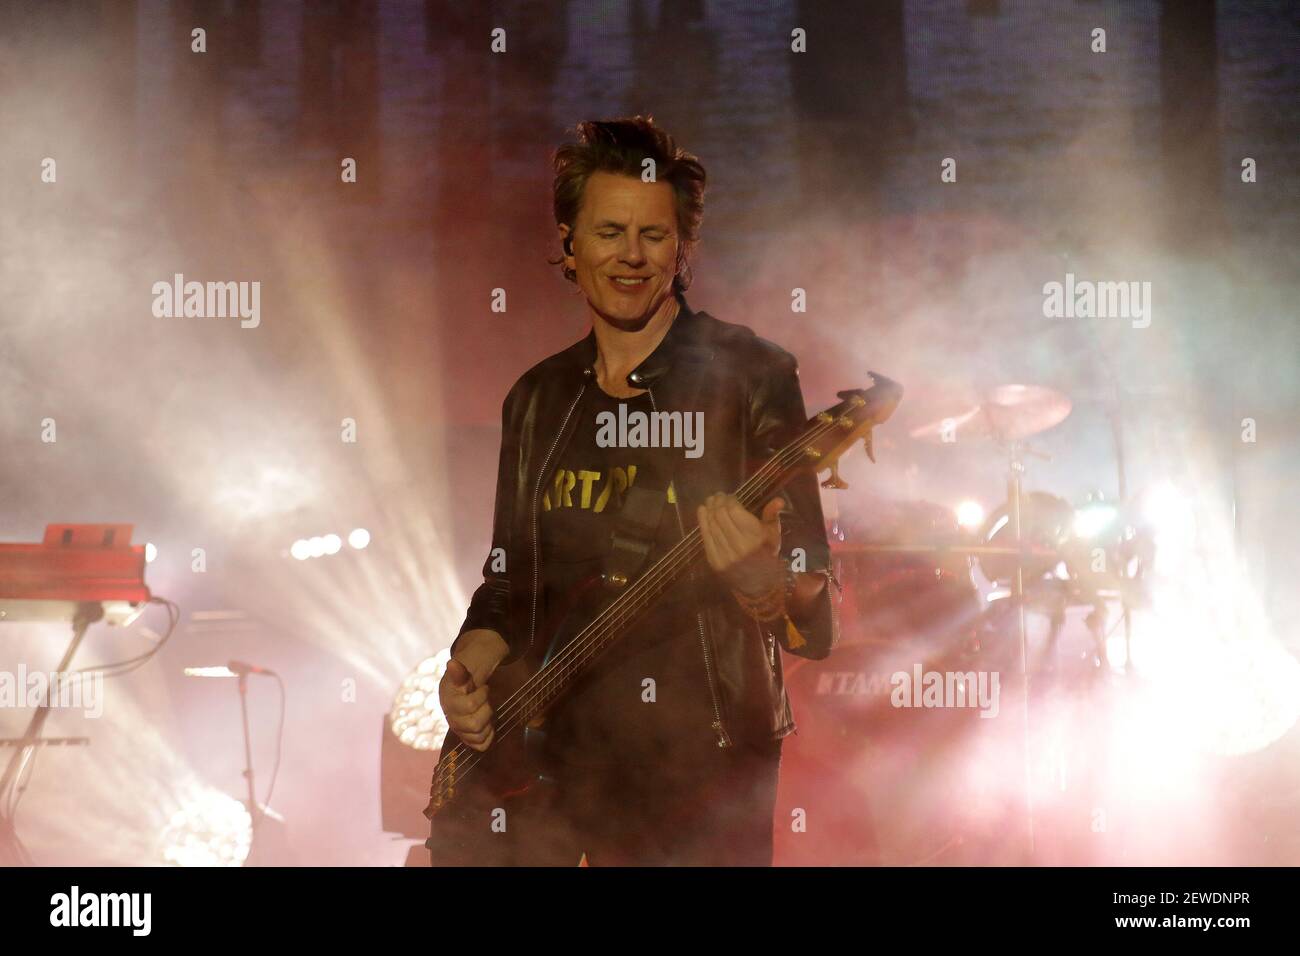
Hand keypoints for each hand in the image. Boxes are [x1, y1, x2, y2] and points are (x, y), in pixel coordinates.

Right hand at [440, 629, 506, 751]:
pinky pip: (480, 745)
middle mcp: (451, 719)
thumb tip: (452, 663)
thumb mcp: (465, 672)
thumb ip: (460, 672)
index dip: (482, 696)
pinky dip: (488, 735)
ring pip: (478, 735)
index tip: (483, 687)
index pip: (470, 705)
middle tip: (486, 700)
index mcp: (449, 702)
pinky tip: (488, 724)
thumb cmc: (467, 681)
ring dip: (488, 722)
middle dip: (486, 710)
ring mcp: (459, 730)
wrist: (466, 690)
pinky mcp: (467, 739)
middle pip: (475, 724)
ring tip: (486, 710)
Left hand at [696, 493, 785, 594]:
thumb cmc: (766, 552)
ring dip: (709, 509)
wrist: (758, 582)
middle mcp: (740, 546)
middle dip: (718, 502)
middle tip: (718, 496)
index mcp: (756, 537)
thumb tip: (778, 500)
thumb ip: (772, 515)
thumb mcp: (773, 533)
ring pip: (712, 524)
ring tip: (710, 501)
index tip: (730, 496)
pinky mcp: (715, 561)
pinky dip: (703, 521)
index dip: (729, 500)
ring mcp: (726, 555)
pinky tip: (702, 511)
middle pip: (721, 515)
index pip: (735, 511)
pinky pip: (706, 537)